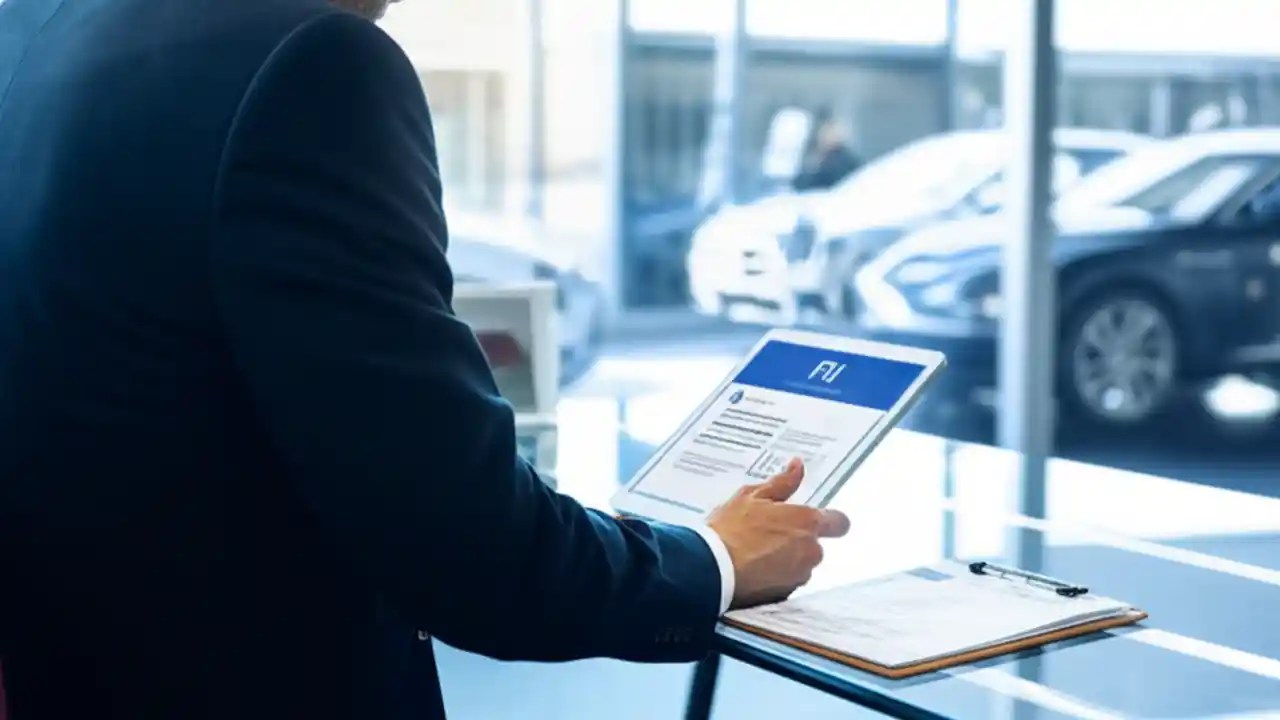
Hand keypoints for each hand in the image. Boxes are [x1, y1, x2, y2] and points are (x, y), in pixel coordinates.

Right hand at [707, 459, 850, 608]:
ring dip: (786, 560)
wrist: (711, 569)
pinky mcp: (786, 595)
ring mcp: (800, 575)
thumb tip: (798, 466)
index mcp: (806, 522)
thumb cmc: (730, 530)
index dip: (830, 521)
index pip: (839, 522)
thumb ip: (782, 482)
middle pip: (815, 545)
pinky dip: (775, 577)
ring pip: (801, 565)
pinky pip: (787, 583)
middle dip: (797, 541)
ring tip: (755, 554)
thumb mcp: (751, 496)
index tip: (814, 520)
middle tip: (767, 534)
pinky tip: (753, 570)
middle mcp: (811, 550)